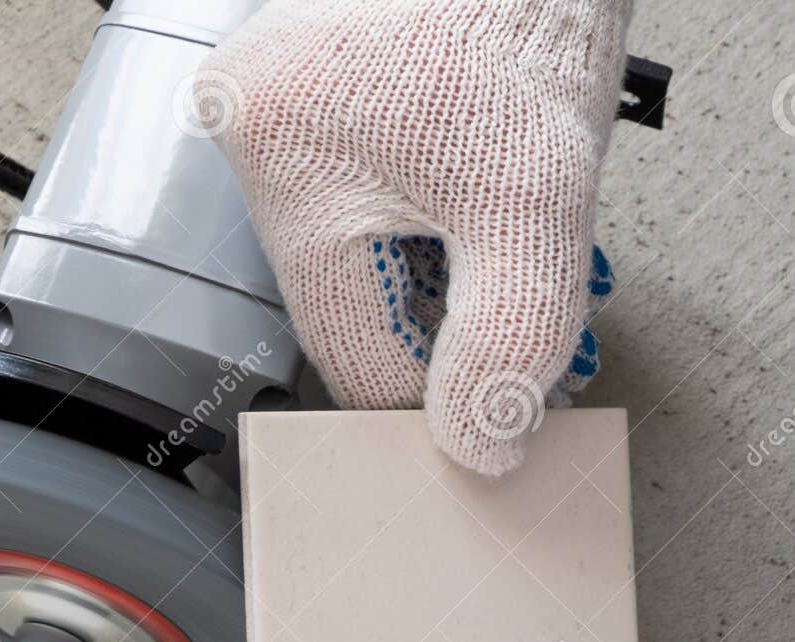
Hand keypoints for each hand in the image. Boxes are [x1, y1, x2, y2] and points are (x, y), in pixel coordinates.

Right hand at [201, 0, 632, 474]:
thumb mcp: (535, 203)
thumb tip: (481, 446)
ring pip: (358, 259)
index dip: (435, 407)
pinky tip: (480, 233)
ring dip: (442, 289)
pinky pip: (360, 202)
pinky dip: (427, 233)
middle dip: (446, 338)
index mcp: (286, 163)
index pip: (351, 355)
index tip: (494, 434)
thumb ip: (509, 339)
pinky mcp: (310, 93)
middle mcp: (258, 132)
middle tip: (530, 366)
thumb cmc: (526, 17)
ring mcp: (279, 108)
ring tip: (514, 284)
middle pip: (352, 307)